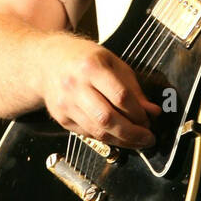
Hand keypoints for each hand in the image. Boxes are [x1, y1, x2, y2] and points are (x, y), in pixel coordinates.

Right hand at [38, 34, 161, 149]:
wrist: (48, 61)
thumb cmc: (84, 59)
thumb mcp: (113, 63)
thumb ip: (133, 88)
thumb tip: (152, 111)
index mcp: (92, 66)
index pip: (120, 96)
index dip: (138, 113)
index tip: (149, 120)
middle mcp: (76, 86)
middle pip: (107, 118)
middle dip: (131, 133)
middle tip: (147, 138)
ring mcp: (66, 104)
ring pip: (97, 131)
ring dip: (121, 140)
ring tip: (136, 141)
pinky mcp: (61, 118)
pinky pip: (88, 134)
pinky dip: (106, 138)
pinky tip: (118, 137)